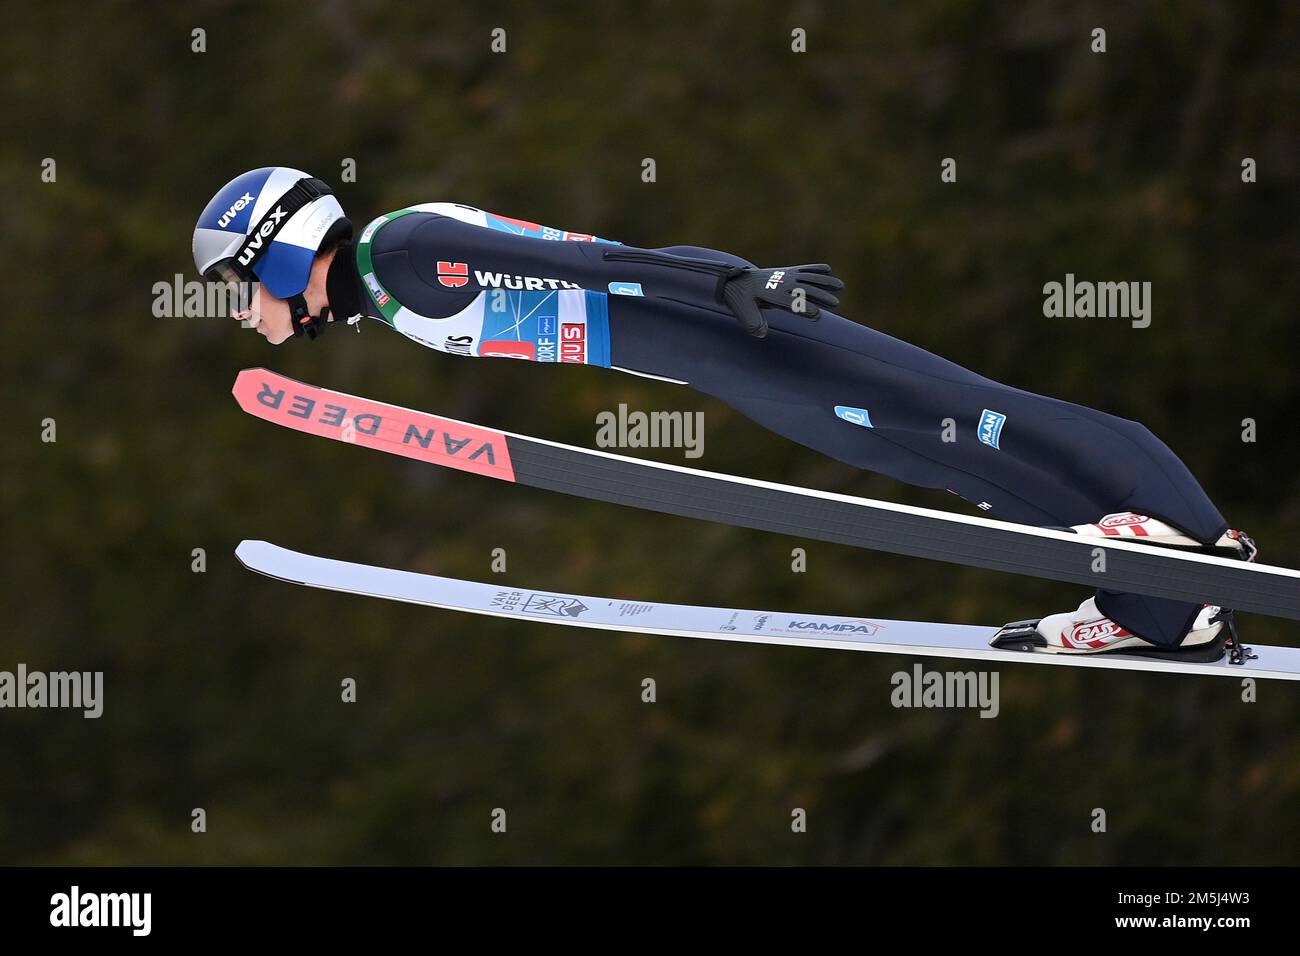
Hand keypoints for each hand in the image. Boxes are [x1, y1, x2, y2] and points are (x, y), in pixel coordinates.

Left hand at [720, 264, 842, 337]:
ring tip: (841, 286)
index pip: (791, 303)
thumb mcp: (743, 313)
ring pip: (808, 277)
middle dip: (821, 296)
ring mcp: (785, 275)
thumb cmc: (741, 299)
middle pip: (805, 289)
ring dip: (825, 281)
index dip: (804, 309)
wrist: (736, 280)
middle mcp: (781, 282)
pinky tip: (829, 268)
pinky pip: (804, 269)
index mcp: (771, 294)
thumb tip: (762, 333)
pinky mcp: (787, 271)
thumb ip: (752, 323)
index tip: (817, 315)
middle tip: (836, 303)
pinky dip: (815, 268)